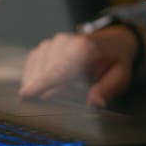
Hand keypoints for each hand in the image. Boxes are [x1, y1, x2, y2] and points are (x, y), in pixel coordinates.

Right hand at [18, 26, 139, 107]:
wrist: (113, 41)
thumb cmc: (114, 62)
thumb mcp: (119, 77)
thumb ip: (106, 90)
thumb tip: (95, 103)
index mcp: (86, 49)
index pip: (60, 70)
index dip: (42, 83)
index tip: (25, 94)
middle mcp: (66, 42)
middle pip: (44, 72)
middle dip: (48, 90)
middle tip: (69, 95)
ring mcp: (53, 42)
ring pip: (35, 68)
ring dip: (40, 83)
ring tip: (59, 89)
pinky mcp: (45, 46)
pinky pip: (32, 63)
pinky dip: (34, 76)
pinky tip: (45, 84)